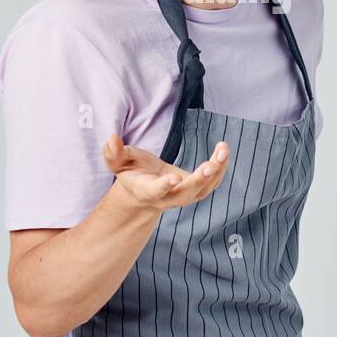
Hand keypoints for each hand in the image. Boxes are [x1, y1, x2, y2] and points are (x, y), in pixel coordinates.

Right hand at [102, 133, 229, 212]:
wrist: (144, 191)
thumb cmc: (131, 173)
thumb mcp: (118, 163)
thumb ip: (114, 153)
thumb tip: (112, 138)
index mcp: (147, 191)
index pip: (156, 191)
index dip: (164, 186)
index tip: (174, 178)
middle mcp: (167, 198)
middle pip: (185, 195)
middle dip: (198, 181)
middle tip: (209, 166)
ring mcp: (184, 196)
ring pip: (203, 190)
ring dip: (216, 171)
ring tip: (223, 149)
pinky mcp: (196, 190)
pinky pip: (212, 182)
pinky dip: (220, 167)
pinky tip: (223, 149)